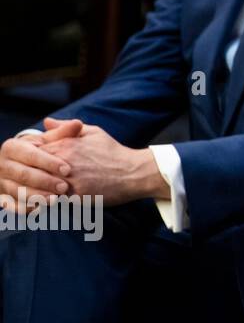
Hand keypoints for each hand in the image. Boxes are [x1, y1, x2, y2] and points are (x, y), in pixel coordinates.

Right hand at [0, 117, 80, 208]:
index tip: (68, 169)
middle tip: (64, 187)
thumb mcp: (48, 140)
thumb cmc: (40, 151)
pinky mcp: (3, 197)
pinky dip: (26, 208)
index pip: (31, 155)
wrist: (21, 165)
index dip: (49, 162)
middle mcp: (3, 164)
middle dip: (44, 181)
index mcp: (13, 147)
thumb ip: (62, 133)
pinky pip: (12, 205)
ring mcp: (1, 182)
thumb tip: (77, 123)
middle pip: (23, 174)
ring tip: (56, 200)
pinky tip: (42, 209)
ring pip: (17, 191)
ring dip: (36, 197)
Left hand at [41, 122, 167, 206]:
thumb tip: (46, 122)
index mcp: (66, 144)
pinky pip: (53, 200)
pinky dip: (48, 200)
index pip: (33, 150)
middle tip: (36, 178)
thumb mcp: (93, 132)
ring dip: (38, 188)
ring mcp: (69, 180)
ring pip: (40, 186)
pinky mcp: (76, 197)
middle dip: (31, 173)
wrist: (134, 173)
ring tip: (41, 190)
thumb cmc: (113, 152)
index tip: (35, 162)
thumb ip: (67, 127)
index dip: (30, 156)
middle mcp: (64, 162)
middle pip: (33, 169)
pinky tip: (50, 200)